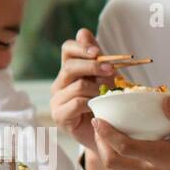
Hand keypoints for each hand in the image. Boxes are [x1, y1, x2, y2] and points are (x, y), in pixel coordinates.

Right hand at [49, 27, 124, 169]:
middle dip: (92, 66)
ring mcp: (57, 100)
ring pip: (77, 85)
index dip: (80, 47)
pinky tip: (101, 108)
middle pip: (70, 66)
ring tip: (112, 95)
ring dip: (98, 89)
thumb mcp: (106, 79)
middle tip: (112, 71)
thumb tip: (83, 31)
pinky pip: (76, 103)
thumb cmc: (108, 106)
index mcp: (70, 71)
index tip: (98, 51)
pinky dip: (92, 104)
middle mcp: (60, 83)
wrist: (107, 138)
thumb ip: (97, 57)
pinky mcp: (60, 115)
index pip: (67, 49)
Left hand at [90, 96, 169, 169]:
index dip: (106, 134)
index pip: (125, 148)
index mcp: (164, 158)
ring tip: (111, 132)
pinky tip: (132, 143)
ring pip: (123, 169)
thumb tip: (163, 99)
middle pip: (114, 162)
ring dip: (112, 151)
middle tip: (99, 126)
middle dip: (101, 144)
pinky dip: (127, 158)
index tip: (97, 120)